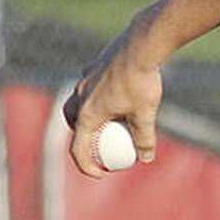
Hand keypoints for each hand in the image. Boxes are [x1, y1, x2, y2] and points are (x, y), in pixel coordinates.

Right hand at [63, 25, 163, 178]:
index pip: (78, 148)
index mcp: (89, 113)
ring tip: (106, 121)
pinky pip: (90, 84)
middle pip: (72, 122)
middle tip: (99, 144)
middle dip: (82, 136)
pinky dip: (98, 94)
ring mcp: (84, 79)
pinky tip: (115, 93)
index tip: (100, 173)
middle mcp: (81, 96)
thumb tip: (146, 158)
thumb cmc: (142, 81)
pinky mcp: (93, 66)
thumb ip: (145, 138)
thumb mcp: (146, 113)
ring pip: (77, 101)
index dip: (86, 165)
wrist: (140, 46)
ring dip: (86, 114)